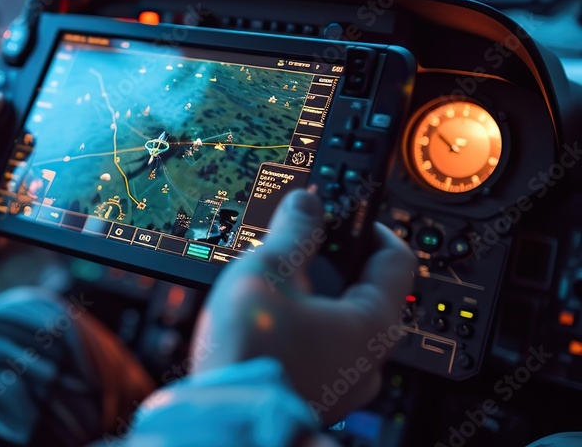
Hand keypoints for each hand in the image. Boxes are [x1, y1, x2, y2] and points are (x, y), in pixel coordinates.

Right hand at [191, 189, 415, 423]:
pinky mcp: (317, 399)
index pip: (396, 258)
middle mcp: (370, 359)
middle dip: (333, 263)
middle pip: (366, 293)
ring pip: (339, 327)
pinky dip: (300, 331)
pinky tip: (267, 323)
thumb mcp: (267, 271)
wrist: (225, 417)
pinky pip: (319, 354)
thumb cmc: (252, 353)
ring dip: (313, 300)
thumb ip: (293, 232)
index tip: (345, 214)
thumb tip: (307, 204)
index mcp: (374, 323)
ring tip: (275, 284)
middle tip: (301, 244)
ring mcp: (344, 385)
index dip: (370, 227)